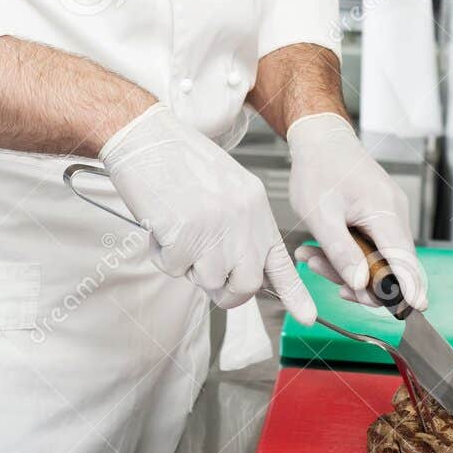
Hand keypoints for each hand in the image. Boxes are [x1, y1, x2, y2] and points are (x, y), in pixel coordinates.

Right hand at [99, 103, 316, 324]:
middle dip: (224, 291)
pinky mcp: (187, 235)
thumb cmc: (177, 159)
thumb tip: (231, 267)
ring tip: (176, 230)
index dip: (294, 293)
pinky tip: (160, 224)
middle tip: (201, 270)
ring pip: (208, 281)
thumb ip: (236, 227)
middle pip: (246, 284)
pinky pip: (174, 268)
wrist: (147, 136)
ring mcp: (216, 228)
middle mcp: (243, 219)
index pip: (279, 259)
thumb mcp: (224, 188)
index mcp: (255, 206)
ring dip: (187, 266)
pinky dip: (162, 254)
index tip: (306, 316)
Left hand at [286, 113, 427, 310]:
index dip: (410, 286)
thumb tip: (360, 284)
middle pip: (390, 264)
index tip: (417, 308)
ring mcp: (390, 213)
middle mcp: (395, 213)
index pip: (404, 258)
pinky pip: (371, 245)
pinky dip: (348, 252)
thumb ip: (341, 252)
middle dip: (357, 279)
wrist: (320, 138)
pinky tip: (321, 249)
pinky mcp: (380, 214)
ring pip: (377, 257)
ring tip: (310, 256)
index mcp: (385, 211)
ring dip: (346, 265)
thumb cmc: (319, 169)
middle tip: (320, 271)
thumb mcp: (321, 215)